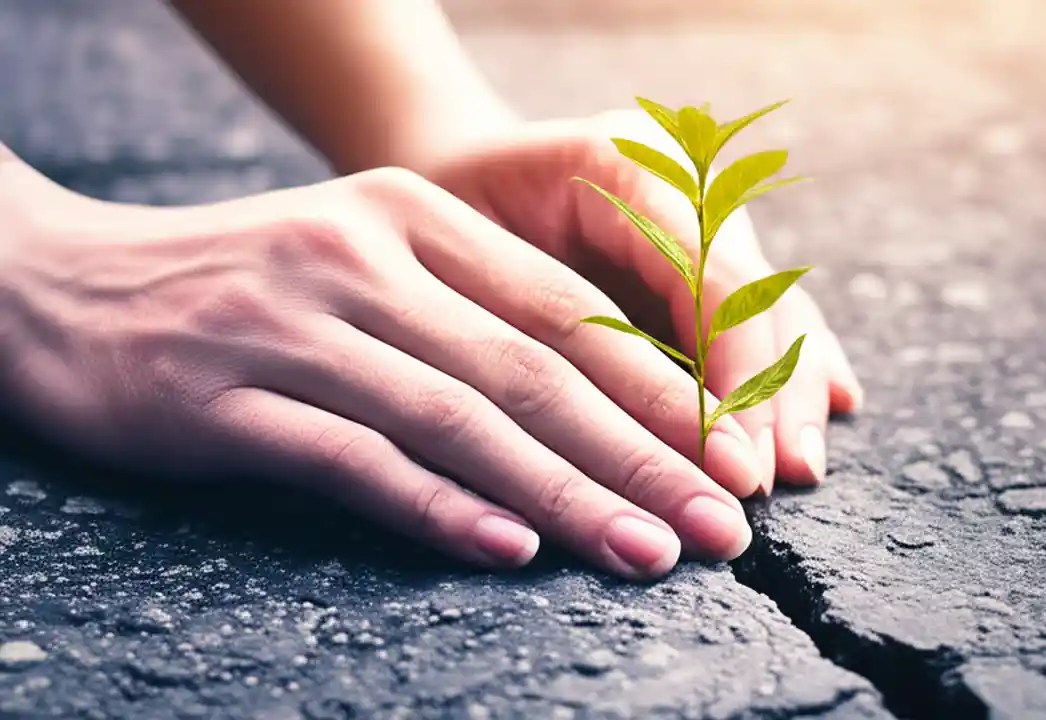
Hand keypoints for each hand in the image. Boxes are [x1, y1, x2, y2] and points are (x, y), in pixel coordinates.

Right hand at [0, 164, 760, 578]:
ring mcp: (290, 324)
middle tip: (721, 526)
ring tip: (646, 553)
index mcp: (411, 217)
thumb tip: (597, 406)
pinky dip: (437, 507)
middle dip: (640, 454)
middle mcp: (361, 258)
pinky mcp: (221, 397)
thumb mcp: (363, 261)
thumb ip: (468, 313)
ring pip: (457, 417)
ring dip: (564, 494)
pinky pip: (352, 458)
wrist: (56, 283)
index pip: (563, 310)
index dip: (657, 390)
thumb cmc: (242, 283)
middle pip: (531, 368)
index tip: (728, 458)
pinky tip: (507, 552)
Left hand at [419, 112, 863, 492]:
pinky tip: (834, 402)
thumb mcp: (472, 261)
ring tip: (800, 466)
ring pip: (771, 303)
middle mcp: (681, 176)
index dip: (731, 366)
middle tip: (770, 479)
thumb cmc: (447, 226)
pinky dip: (790, 362)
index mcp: (622, 160)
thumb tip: (652, 427)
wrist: (450, 183)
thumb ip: (558, 323)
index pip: (706, 269)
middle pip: (753, 291)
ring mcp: (704, 211)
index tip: (735, 454)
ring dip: (789, 389)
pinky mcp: (709, 252)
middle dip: (767, 392)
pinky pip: (763, 309)